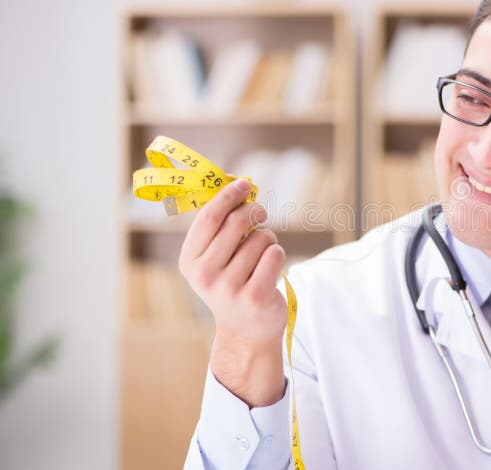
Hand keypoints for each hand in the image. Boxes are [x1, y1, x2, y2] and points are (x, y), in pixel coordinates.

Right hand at [179, 179, 286, 405]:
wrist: (246, 331)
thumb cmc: (232, 282)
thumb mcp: (215, 258)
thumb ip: (220, 225)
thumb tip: (238, 184)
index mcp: (190, 261)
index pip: (209, 217)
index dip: (228, 196)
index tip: (243, 184)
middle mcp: (206, 275)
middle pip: (236, 222)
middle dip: (253, 211)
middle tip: (261, 213)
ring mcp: (230, 288)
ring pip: (261, 238)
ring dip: (267, 239)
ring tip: (261, 255)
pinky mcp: (256, 296)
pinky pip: (275, 254)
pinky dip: (277, 254)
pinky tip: (270, 269)